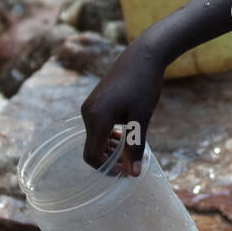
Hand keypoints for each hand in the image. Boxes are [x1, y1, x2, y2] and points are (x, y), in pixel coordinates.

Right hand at [80, 39, 165, 175]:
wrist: (142, 56)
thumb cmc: (143, 85)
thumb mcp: (141, 118)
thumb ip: (135, 147)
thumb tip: (133, 174)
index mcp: (96, 119)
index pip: (92, 156)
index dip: (108, 169)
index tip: (127, 171)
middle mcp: (88, 113)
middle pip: (92, 149)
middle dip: (110, 159)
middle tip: (132, 162)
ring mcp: (89, 107)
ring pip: (95, 138)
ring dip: (110, 148)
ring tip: (132, 148)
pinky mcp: (95, 102)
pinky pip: (97, 127)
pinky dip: (109, 136)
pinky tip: (126, 134)